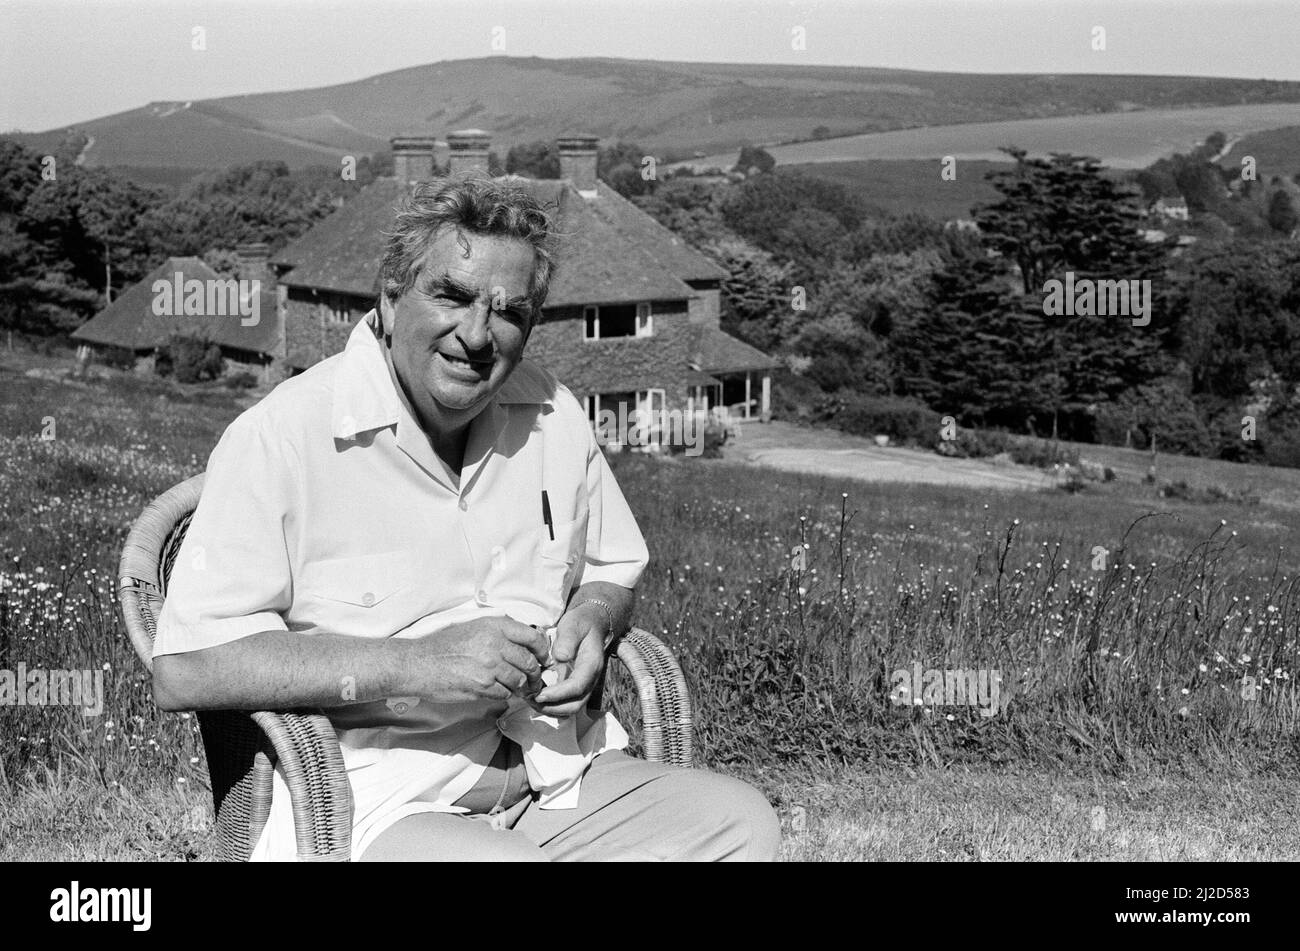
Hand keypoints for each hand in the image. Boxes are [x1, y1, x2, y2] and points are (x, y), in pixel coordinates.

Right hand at [407, 616, 549, 702]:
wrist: (418, 663)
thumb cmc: (443, 645)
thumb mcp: (473, 627)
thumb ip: (499, 631)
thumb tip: (526, 641)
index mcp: (494, 626)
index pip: (532, 637)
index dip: (543, 650)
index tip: (544, 658)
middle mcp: (495, 643)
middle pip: (529, 662)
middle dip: (535, 674)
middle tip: (534, 680)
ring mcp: (490, 665)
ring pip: (519, 680)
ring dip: (519, 686)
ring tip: (515, 688)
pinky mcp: (482, 685)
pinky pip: (505, 693)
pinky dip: (504, 695)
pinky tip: (496, 691)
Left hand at [531, 602, 610, 716]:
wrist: (590, 625)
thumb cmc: (580, 624)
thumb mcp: (574, 624)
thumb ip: (568, 639)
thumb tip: (561, 657)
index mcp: (591, 664)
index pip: (577, 686)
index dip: (558, 694)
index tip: (539, 695)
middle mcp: (590, 679)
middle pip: (575, 704)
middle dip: (552, 708)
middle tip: (532, 700)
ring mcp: (584, 684)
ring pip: (570, 708)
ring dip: (550, 709)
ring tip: (531, 700)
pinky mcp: (576, 686)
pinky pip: (566, 703)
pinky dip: (551, 706)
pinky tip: (537, 698)